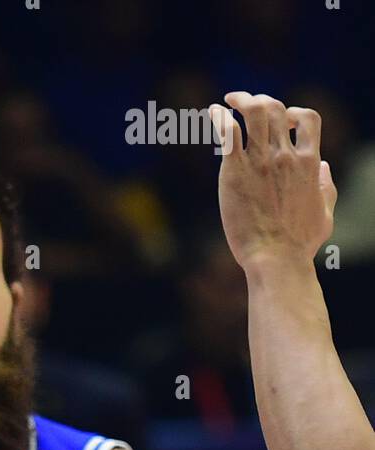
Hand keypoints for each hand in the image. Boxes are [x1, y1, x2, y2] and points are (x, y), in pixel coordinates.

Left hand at [209, 92, 337, 270]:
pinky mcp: (236, 171)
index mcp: (310, 162)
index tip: (283, 120)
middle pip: (276, 109)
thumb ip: (327, 189)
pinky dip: (219, 117)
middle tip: (246, 105)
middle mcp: (286, 156)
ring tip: (229, 101)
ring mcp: (261, 161)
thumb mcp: (324, 215)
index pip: (307, 119)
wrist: (275, 259)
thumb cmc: (299, 246)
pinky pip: (228, 132)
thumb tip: (324, 169)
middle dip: (261, 101)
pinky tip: (212, 113)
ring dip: (241, 100)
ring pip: (254, 112)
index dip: (294, 112)